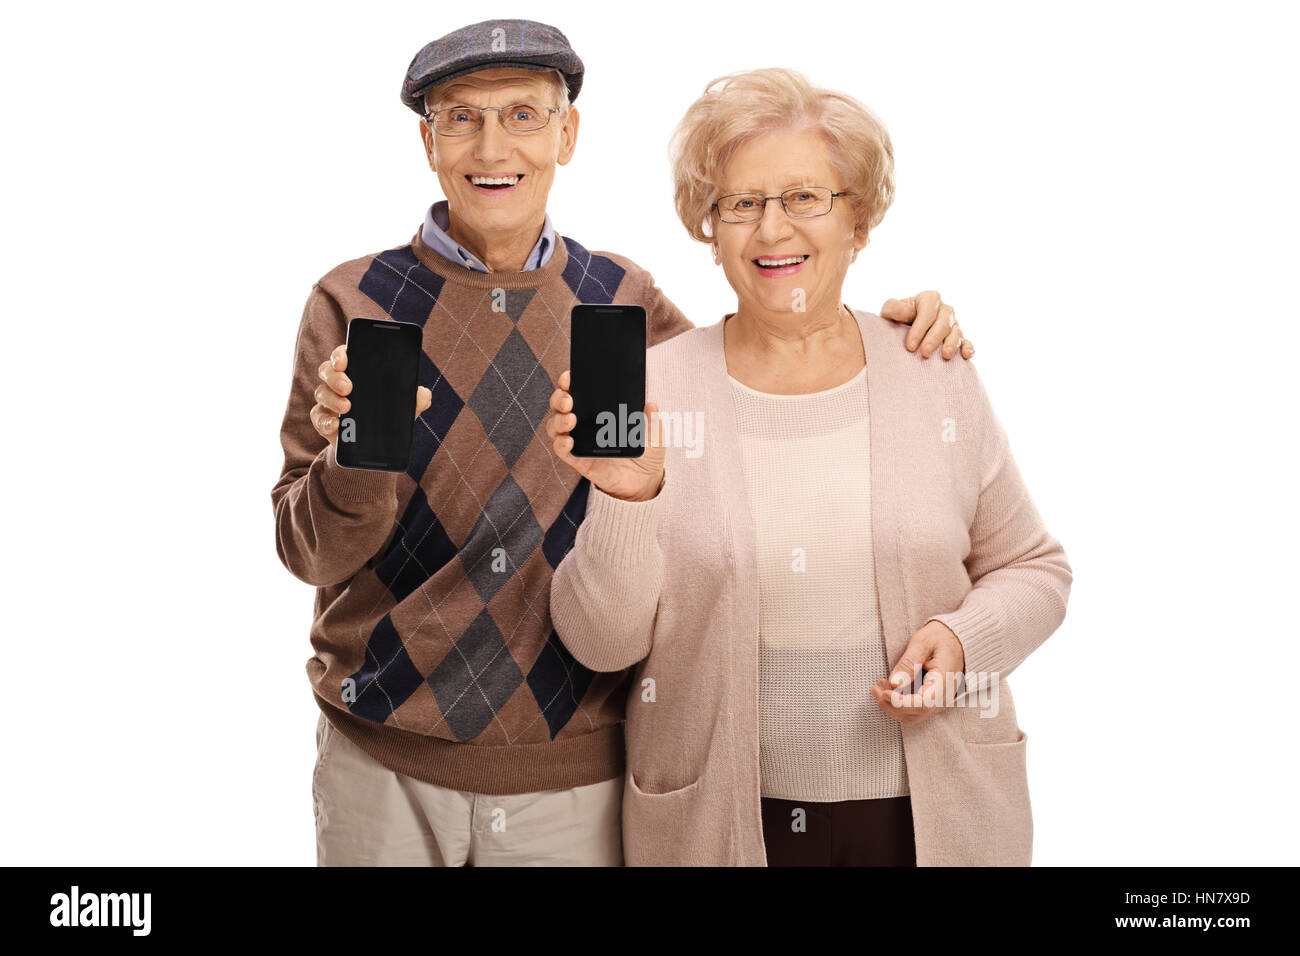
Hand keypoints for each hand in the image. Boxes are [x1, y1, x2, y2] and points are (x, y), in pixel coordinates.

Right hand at [311, 344, 431, 445]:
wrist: (375, 445)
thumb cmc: (387, 416)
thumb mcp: (403, 408)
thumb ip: (414, 400)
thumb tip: (424, 394)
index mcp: (356, 371)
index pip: (344, 355)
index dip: (340, 354)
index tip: (344, 360)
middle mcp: (338, 382)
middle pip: (327, 371)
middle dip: (335, 377)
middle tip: (348, 387)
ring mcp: (328, 401)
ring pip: (321, 392)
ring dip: (332, 399)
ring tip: (347, 408)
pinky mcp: (323, 420)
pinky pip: (317, 416)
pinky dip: (325, 420)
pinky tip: (335, 425)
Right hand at [546, 370, 664, 501]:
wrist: (644, 482)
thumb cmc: (647, 453)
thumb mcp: (654, 433)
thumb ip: (652, 419)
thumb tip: (651, 403)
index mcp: (601, 410)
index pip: (579, 391)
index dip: (570, 381)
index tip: (570, 376)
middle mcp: (585, 422)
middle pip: (561, 405)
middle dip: (560, 397)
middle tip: (569, 399)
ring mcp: (579, 440)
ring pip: (556, 425)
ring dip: (559, 419)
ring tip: (571, 419)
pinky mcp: (578, 459)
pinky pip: (561, 449)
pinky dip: (560, 443)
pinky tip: (569, 440)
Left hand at [870, 620, 966, 724]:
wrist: (955, 639)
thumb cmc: (940, 637)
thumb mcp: (922, 643)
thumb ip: (908, 663)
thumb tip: (894, 684)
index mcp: (944, 681)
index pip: (923, 704)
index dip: (901, 703)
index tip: (884, 693)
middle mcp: (944, 696)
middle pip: (915, 715)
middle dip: (891, 706)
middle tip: (875, 689)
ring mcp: (938, 701)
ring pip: (912, 716)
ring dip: (892, 706)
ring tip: (878, 687)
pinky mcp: (931, 700)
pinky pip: (913, 709)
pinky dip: (897, 702)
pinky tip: (887, 687)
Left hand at [880, 291, 973, 359]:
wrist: (900, 333)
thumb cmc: (895, 320)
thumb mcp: (889, 311)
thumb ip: (894, 308)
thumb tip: (908, 311)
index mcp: (929, 299)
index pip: (928, 310)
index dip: (920, 328)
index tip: (909, 346)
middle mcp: (944, 310)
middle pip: (944, 321)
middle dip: (934, 338)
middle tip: (924, 353)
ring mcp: (953, 324)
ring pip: (956, 331)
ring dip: (952, 343)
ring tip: (945, 356)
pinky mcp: (958, 338)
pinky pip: (966, 341)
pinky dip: (968, 347)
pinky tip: (966, 355)